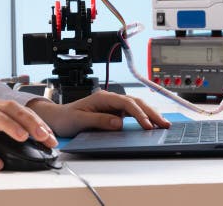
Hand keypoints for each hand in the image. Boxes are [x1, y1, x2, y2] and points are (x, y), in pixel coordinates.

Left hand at [26, 90, 169, 137]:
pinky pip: (132, 113)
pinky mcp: (114, 113)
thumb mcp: (80, 120)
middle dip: (151, 112)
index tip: (146, 124)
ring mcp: (113, 106)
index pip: (126, 103)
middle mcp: (109, 99)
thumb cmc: (67, 118)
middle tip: (164, 124)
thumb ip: (99, 120)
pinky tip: (152, 124)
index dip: (138, 113)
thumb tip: (119, 123)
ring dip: (150, 114)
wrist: (58, 118)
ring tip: (163, 124)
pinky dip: (143, 118)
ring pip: (136, 106)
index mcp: (102, 97)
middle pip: (135, 102)